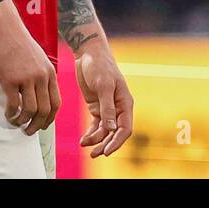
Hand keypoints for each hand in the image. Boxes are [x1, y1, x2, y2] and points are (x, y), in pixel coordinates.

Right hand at [0, 0, 60, 134]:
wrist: (5, 28)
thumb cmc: (20, 43)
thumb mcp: (39, 58)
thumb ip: (42, 75)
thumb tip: (41, 95)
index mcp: (50, 73)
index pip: (56, 103)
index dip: (50, 119)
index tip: (42, 126)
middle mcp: (41, 77)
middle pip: (44, 110)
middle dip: (37, 125)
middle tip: (28, 131)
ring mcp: (26, 78)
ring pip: (29, 110)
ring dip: (23, 122)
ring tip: (16, 123)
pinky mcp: (10, 79)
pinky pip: (13, 105)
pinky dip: (11, 114)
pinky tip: (8, 115)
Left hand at [75, 38, 132, 157]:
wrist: (88, 53)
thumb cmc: (99, 65)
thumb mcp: (104, 85)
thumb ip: (107, 107)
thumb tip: (111, 129)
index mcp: (125, 103)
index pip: (125, 128)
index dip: (117, 142)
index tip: (106, 151)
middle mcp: (118, 107)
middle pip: (114, 133)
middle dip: (105, 144)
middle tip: (94, 154)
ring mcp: (107, 108)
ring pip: (104, 131)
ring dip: (96, 140)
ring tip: (84, 144)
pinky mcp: (97, 106)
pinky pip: (96, 125)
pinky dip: (90, 133)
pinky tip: (83, 139)